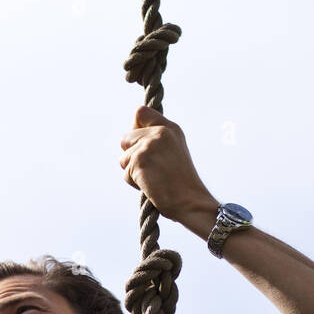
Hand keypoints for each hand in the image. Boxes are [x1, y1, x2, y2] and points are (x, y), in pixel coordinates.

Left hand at [118, 105, 216, 226]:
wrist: (190, 200)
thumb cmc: (181, 183)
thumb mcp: (173, 151)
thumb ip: (155, 140)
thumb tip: (128, 138)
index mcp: (170, 128)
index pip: (141, 112)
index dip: (135, 128)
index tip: (140, 144)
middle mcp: (160, 132)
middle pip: (125, 138)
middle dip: (131, 156)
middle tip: (151, 169)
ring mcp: (149, 145)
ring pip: (123, 158)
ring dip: (133, 172)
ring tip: (154, 178)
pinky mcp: (140, 161)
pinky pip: (125, 173)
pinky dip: (135, 183)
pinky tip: (152, 185)